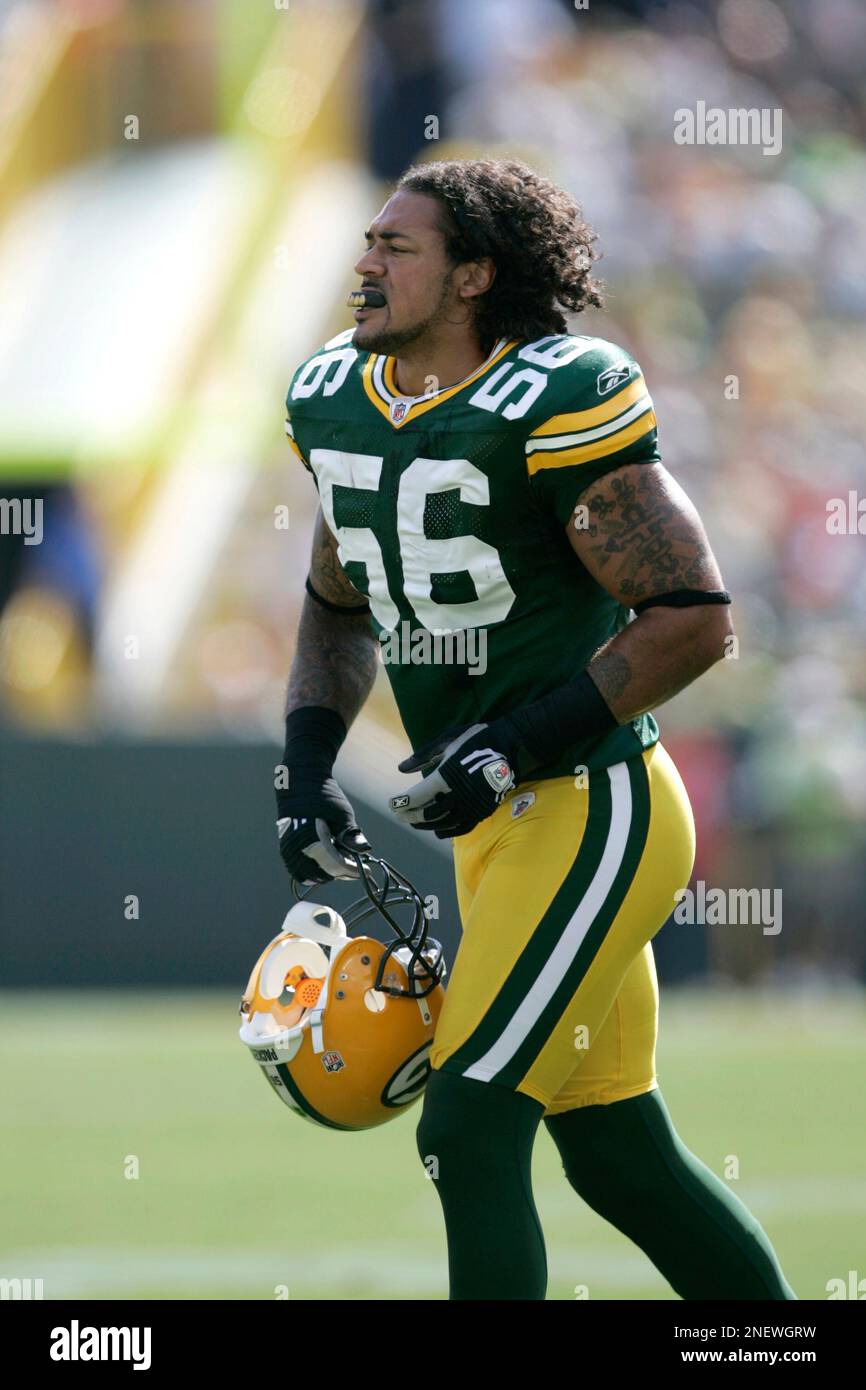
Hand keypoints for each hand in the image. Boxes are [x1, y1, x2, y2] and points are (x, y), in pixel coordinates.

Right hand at [276, 771, 367, 882]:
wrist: (300, 780)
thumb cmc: (322, 794)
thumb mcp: (342, 813)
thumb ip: (350, 835)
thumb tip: (364, 851)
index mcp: (310, 838)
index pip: (334, 864)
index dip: (352, 870)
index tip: (367, 871)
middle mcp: (296, 847)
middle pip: (323, 873)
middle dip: (341, 872)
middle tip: (356, 864)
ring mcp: (288, 849)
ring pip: (310, 875)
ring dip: (328, 872)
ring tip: (342, 861)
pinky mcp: (285, 848)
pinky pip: (298, 870)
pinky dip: (313, 870)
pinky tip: (327, 863)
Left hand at [387, 721, 519, 838]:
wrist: (509, 745)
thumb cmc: (474, 739)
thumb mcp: (447, 740)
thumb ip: (423, 756)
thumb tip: (401, 769)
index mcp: (446, 775)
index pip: (416, 797)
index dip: (401, 803)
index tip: (391, 803)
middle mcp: (458, 794)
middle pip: (427, 813)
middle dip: (410, 815)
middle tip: (399, 814)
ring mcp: (472, 804)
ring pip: (443, 823)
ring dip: (425, 824)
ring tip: (413, 821)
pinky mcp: (483, 810)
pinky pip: (461, 828)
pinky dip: (446, 831)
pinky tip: (437, 830)